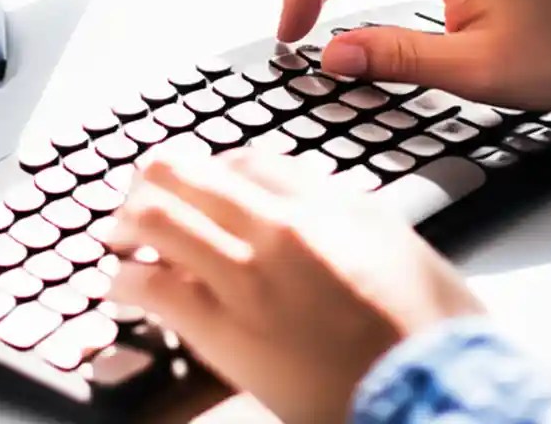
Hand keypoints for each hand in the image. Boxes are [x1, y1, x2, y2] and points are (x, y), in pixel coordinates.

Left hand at [106, 149, 483, 423]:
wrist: (429, 390)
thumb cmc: (430, 332)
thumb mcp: (404, 248)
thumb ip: (353, 220)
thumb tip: (323, 208)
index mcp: (329, 201)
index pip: (248, 160)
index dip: (212, 170)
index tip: (200, 183)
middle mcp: (282, 225)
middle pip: (189, 173)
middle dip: (153, 181)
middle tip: (139, 195)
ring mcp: (248, 273)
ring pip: (157, 218)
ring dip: (128, 224)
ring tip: (119, 237)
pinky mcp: (223, 328)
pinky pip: (151, 286)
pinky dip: (125, 281)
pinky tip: (123, 289)